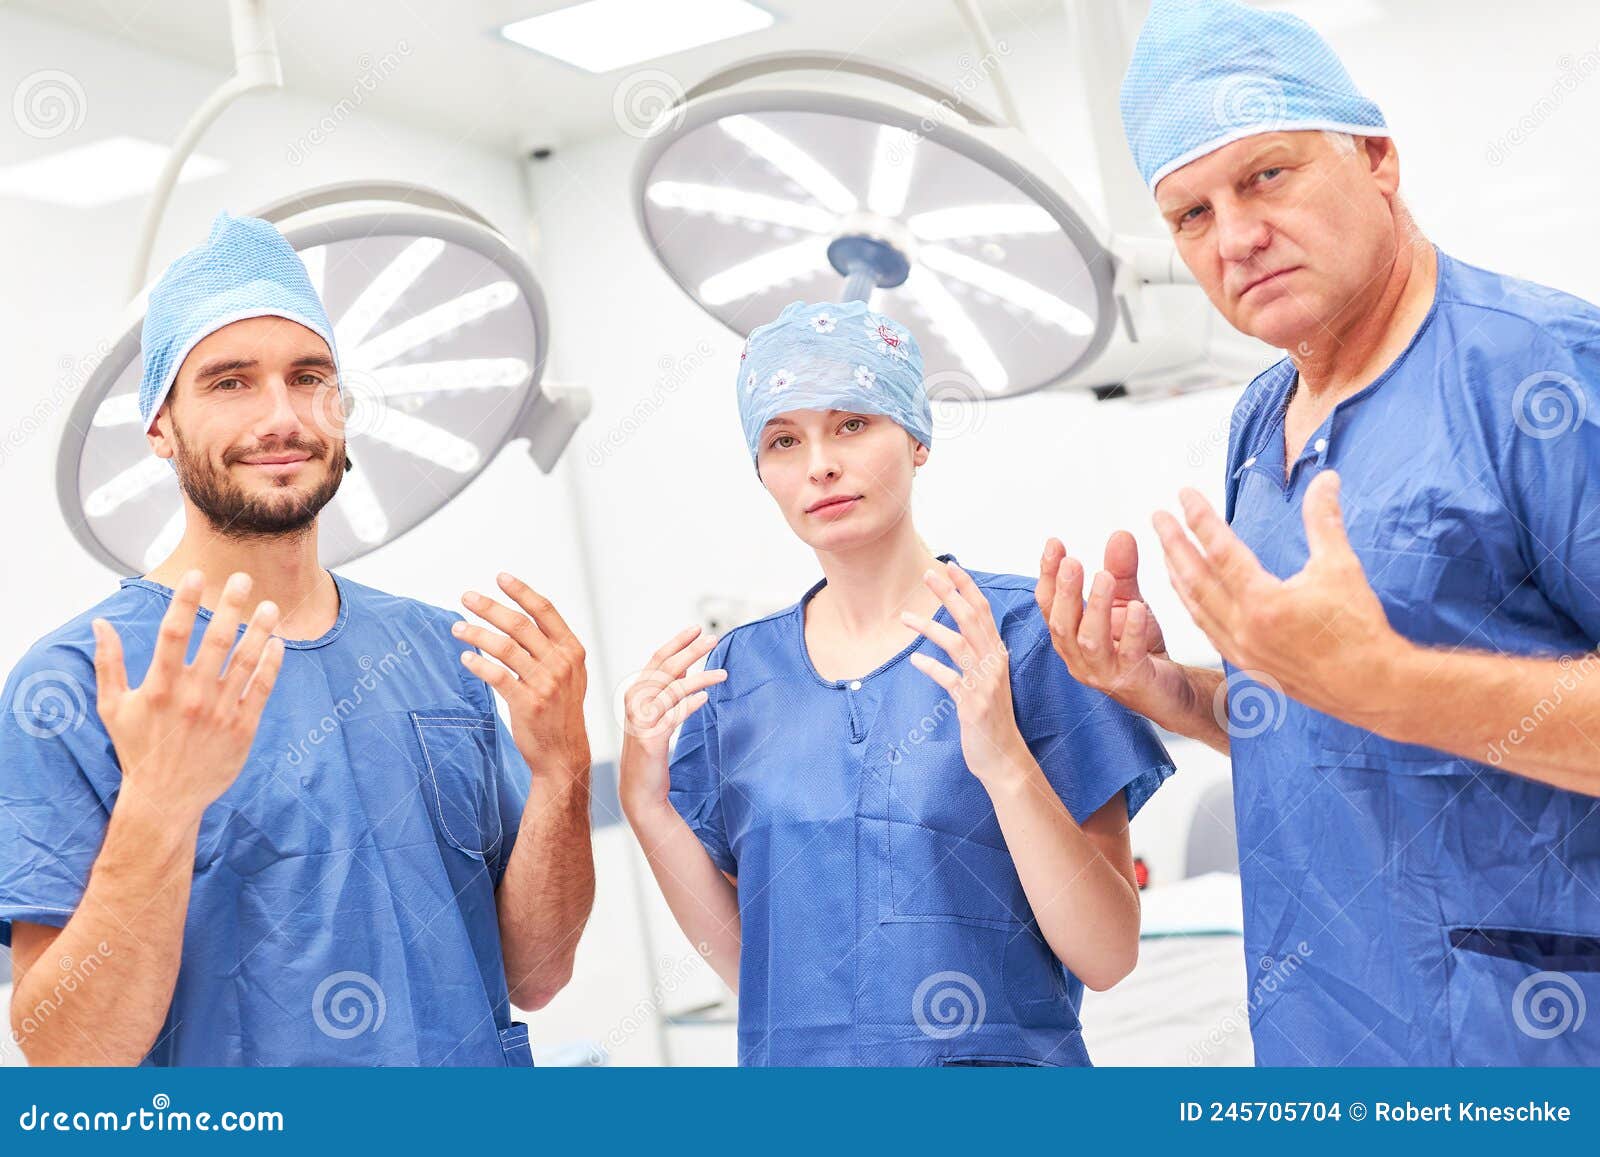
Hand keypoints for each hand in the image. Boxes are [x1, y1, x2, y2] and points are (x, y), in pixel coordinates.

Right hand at [92, 570, 284, 822]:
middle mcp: (192, 696)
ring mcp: (220, 712)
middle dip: (231, 605)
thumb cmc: (138, 748)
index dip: (185, 601)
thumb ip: (108, 663)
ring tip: (269, 606)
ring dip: (260, 630)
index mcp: (159, 687)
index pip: (173, 633)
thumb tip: (101, 624)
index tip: (196, 574)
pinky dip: (271, 664)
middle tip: (243, 577)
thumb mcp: (113, 707)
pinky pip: (261, 688)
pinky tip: (277, 643)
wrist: (166, 798)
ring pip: (246, 661)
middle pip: (216, 640)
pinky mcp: (243, 728)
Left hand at [454, 574, 589, 783]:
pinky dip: (479, 664)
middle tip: (467, 597)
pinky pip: (497, 676)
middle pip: (520, 624)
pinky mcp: (527, 702)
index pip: (545, 611)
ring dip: (477, 634)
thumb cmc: (561, 711)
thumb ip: (552, 647)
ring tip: (457, 628)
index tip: (501, 578)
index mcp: (572, 650)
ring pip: (505, 648)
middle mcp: (560, 663)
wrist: (563, 753)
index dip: (522, 591)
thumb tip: (522, 618)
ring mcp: (545, 683)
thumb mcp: (570, 674)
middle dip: (490, 607)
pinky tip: (466, 658)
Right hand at [618, 627, 725, 811]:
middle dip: (691, 650)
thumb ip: (668, 689)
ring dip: (700, 678)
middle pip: (666, 668)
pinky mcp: (650, 738)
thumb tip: (687, 664)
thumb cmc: (651, 748)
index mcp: (637, 692)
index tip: (698, 628)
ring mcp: (641, 719)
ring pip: (673, 689)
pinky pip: (674, 715)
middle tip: (713, 639)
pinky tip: (705, 698)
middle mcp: (635, 701)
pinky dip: (689, 704)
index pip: (658, 658)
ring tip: (723, 674)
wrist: (640, 787)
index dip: (678, 642)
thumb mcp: (658, 713)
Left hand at [902, 561, 1032, 784]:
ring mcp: (984, 684)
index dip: (967, 587)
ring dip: (931, 627)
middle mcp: (994, 664)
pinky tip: (914, 660)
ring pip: (959, 645)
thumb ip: (976, 656)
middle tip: (927, 574)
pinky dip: (931, 668)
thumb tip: (959, 632)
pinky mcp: (973, 705)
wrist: (1003, 758)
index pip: (983, 611)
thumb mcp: (986, 680)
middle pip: (971, 619)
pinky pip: (950, 680)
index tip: (950, 566)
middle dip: (949, 594)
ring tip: (904, 617)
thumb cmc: (990, 718)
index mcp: (996, 654)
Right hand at [1036, 532, 1197, 724]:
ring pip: (1089, 641)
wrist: (1168, 688)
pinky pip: (1128, 655)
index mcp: (1071, 635)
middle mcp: (1079, 657)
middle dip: (1065, 592)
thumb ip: (1121, 570)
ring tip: (1104, 578)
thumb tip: (1120, 534)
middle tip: (1072, 562)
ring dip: (1095, 608)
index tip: (1054, 544)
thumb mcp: (1128, 601)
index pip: (1049, 604)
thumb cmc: (1139, 646)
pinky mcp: (1133, 680)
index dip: (1048, 575)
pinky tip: (1139, 608)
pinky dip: (1132, 631)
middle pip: (1062, 624)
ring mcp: (1104, 672)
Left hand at [1151, 471, 1403, 723]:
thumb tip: (1325, 479)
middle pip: (1194, 577)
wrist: (1371, 687)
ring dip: (1176, 573)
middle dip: (1173, 543)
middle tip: (1158, 516)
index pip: (1220, 550)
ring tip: (1165, 547)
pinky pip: (1205, 628)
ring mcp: (1240, 649)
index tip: (1184, 495)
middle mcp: (1243, 628)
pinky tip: (1187, 591)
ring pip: (1194, 606)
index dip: (1200, 519)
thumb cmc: (1359, 630)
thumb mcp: (1341, 567)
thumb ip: (1324, 520)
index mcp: (1263, 603)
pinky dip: (1191, 604)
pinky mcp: (1245, 664)